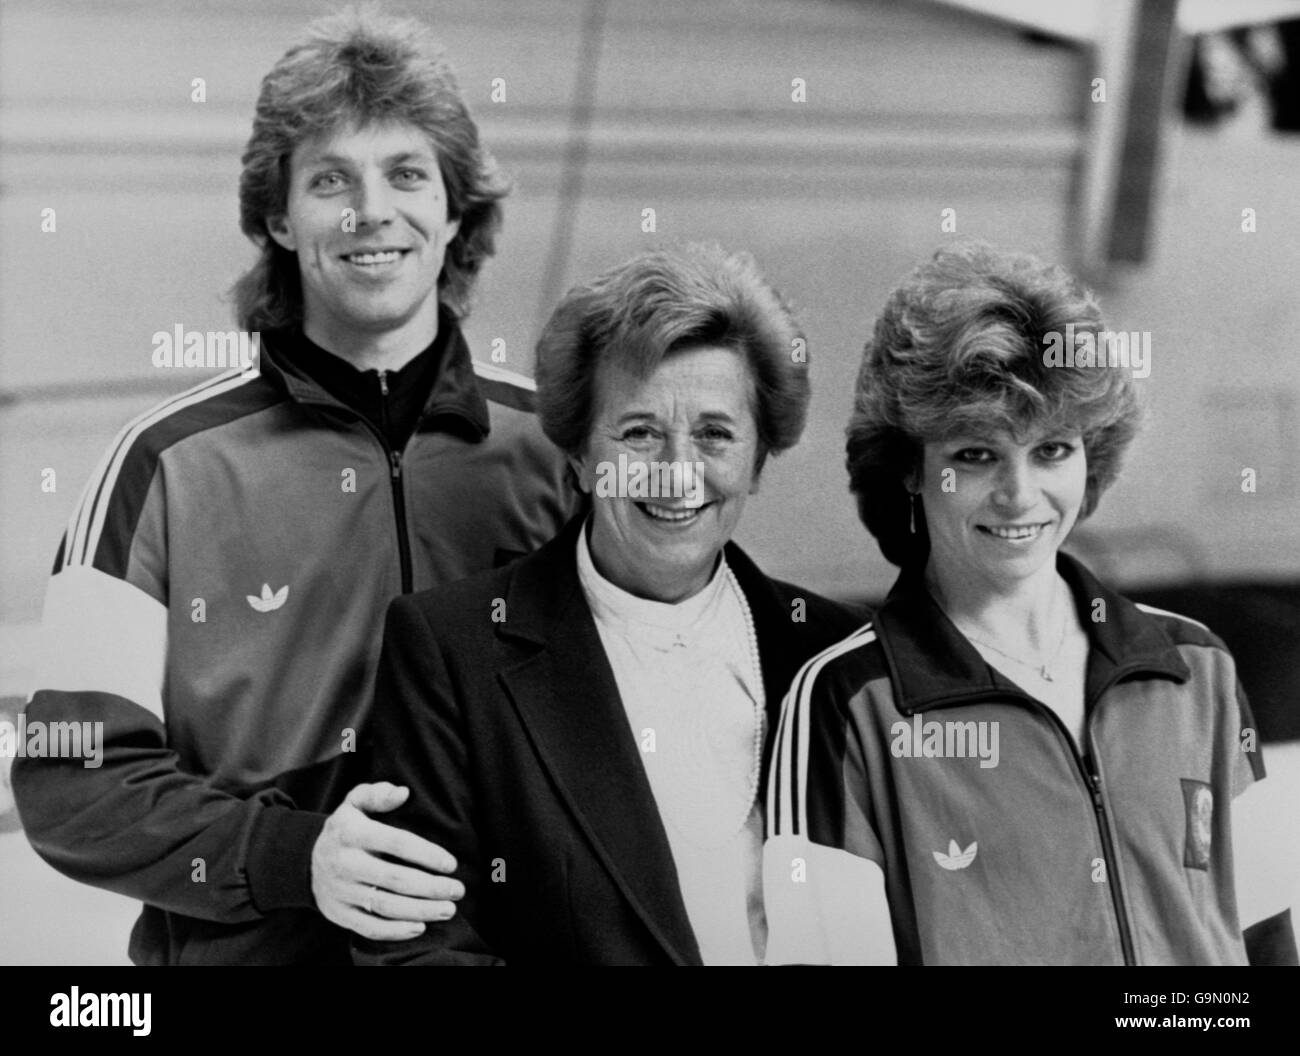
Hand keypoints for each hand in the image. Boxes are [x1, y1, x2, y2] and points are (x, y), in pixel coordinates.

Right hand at [311, 782, 463, 940]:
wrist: (304, 860)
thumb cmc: (345, 828)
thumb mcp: (354, 802)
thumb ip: (378, 794)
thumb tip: (403, 792)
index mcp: (352, 833)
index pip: (396, 843)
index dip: (426, 854)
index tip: (451, 864)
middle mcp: (345, 863)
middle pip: (394, 879)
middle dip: (431, 887)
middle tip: (458, 890)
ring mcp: (340, 891)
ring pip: (385, 906)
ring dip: (420, 911)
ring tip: (448, 910)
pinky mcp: (338, 913)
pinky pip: (368, 927)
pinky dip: (394, 931)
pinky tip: (419, 927)